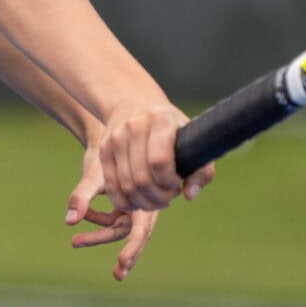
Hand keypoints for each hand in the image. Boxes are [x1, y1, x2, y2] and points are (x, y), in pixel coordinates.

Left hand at [66, 142, 160, 281]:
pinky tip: (81, 215)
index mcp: (143, 197)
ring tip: (75, 242)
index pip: (140, 231)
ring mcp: (134, 203)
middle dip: (125, 255)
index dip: (132, 249)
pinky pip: (110, 218)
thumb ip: (81, 197)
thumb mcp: (92, 177)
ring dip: (99, 235)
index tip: (123, 265)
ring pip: (118, 228)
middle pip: (132, 234)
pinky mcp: (123, 201)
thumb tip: (68, 221)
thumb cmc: (106, 151)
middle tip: (118, 274)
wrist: (109, 134)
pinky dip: (96, 218)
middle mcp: (142, 203)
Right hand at [96, 99, 214, 211]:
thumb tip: (189, 195)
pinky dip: (126, 203)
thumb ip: (202, 170)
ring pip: (126, 187)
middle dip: (158, 198)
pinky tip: (138, 202)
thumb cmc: (170, 127)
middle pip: (141, 179)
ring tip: (156, 200)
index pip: (160, 162)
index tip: (177, 183)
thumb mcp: (192, 139)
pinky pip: (112, 188)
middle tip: (167, 198)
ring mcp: (115, 138)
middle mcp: (134, 126)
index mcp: (160, 119)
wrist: (134, 103)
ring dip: (144, 203)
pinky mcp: (103, 151)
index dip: (169, 182)